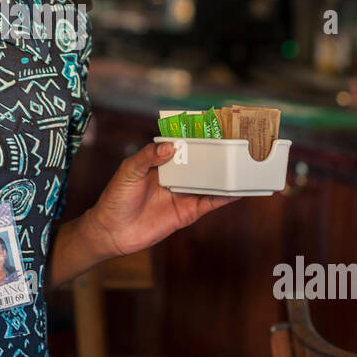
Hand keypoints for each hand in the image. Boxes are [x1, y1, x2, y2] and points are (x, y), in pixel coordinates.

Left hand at [85, 142, 239, 259]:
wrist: (112, 231)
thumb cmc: (115, 198)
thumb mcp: (128, 171)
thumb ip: (147, 156)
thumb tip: (170, 145)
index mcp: (162, 161)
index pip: (184, 145)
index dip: (199, 136)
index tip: (217, 125)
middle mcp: (176, 176)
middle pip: (202, 162)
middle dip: (218, 154)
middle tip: (239, 144)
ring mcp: (183, 194)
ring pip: (210, 182)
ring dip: (226, 175)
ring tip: (245, 165)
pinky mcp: (187, 212)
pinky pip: (209, 203)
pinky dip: (224, 197)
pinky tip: (237, 191)